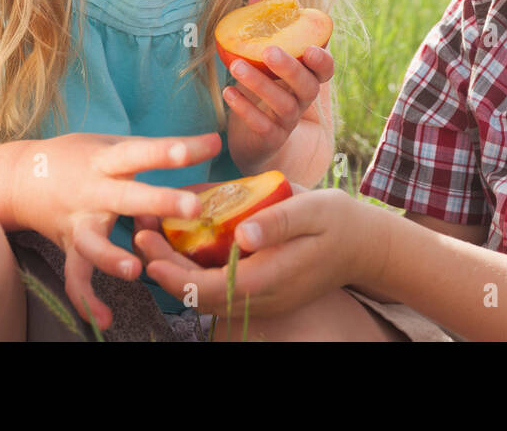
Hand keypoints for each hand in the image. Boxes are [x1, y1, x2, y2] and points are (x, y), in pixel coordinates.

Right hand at [10, 131, 222, 331]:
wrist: (19, 177)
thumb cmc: (80, 157)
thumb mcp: (112, 144)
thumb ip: (157, 150)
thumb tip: (216, 145)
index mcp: (107, 159)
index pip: (144, 151)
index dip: (173, 150)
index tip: (209, 145)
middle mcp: (92, 190)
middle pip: (126, 196)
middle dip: (158, 201)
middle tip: (194, 207)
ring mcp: (78, 220)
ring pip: (93, 242)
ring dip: (111, 257)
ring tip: (135, 270)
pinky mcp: (69, 246)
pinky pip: (75, 276)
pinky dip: (86, 300)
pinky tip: (106, 318)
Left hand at [134, 185, 385, 319]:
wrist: (366, 245)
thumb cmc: (339, 221)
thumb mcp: (314, 209)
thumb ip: (278, 221)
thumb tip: (244, 233)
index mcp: (268, 278)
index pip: (208, 288)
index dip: (173, 272)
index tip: (149, 247)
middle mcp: (260, 296)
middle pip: (199, 295)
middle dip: (164, 268)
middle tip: (140, 233)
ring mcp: (261, 297)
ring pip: (206, 293)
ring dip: (176, 268)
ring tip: (153, 234)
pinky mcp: (262, 289)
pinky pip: (221, 285)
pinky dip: (196, 267)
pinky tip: (184, 240)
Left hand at [225, 0, 334, 172]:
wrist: (255, 138)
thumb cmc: (264, 88)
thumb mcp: (263, 59)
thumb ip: (264, 28)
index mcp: (307, 78)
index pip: (325, 70)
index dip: (323, 60)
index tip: (310, 48)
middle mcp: (303, 100)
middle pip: (307, 86)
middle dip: (290, 68)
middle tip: (268, 51)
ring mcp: (289, 121)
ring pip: (283, 104)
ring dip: (260, 84)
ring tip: (236, 67)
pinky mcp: (271, 138)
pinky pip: (262, 125)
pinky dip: (245, 108)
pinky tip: (228, 91)